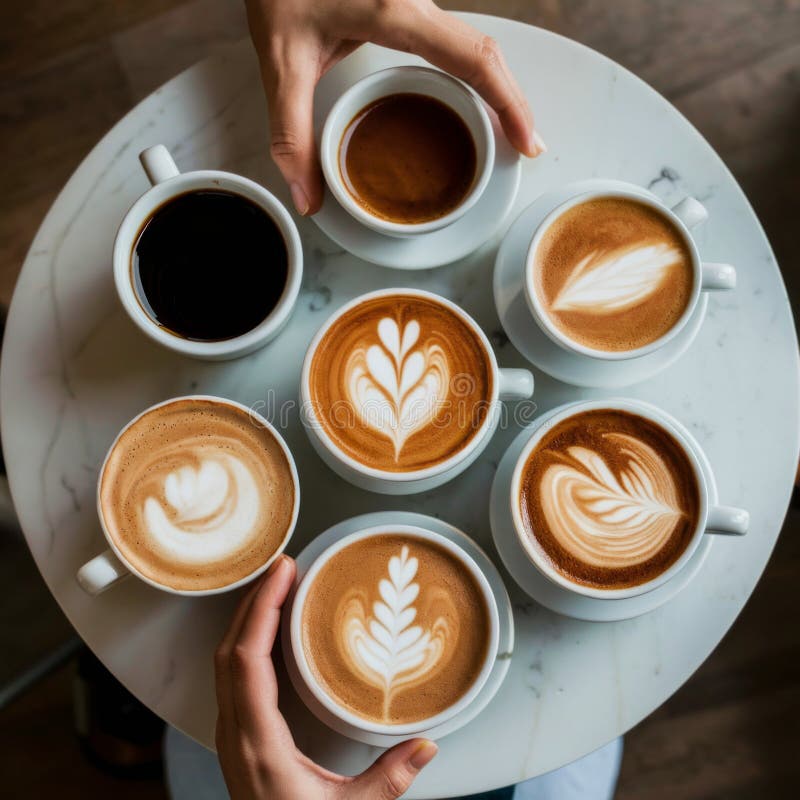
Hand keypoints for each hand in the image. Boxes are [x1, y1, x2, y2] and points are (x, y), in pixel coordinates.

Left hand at [215, 555, 438, 799]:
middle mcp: (236, 735)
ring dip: (248, 619)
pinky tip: (270, 632)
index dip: (260, 611)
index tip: (283, 574)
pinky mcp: (238, 737)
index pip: (247, 662)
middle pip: (229, 651)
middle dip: (254, 602)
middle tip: (284, 567)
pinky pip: (233, 676)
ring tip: (277, 588)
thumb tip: (428, 745)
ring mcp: (231, 736)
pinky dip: (248, 641)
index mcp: (259, 745)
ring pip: (226, 662)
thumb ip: (388, 781)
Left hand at [245, 0, 544, 214]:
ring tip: (506, 130)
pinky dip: (474, 72)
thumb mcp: (279, 62)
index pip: (474, 58)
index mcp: (394, 11)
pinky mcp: (409, 1)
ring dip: (496, 87)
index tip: (525, 141)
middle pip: (485, 51)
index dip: (509, 102)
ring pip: (474, 42)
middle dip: (512, 101)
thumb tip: (310, 198)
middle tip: (524, 146)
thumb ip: (292, 133)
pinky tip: (473, 99)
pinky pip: (455, 37)